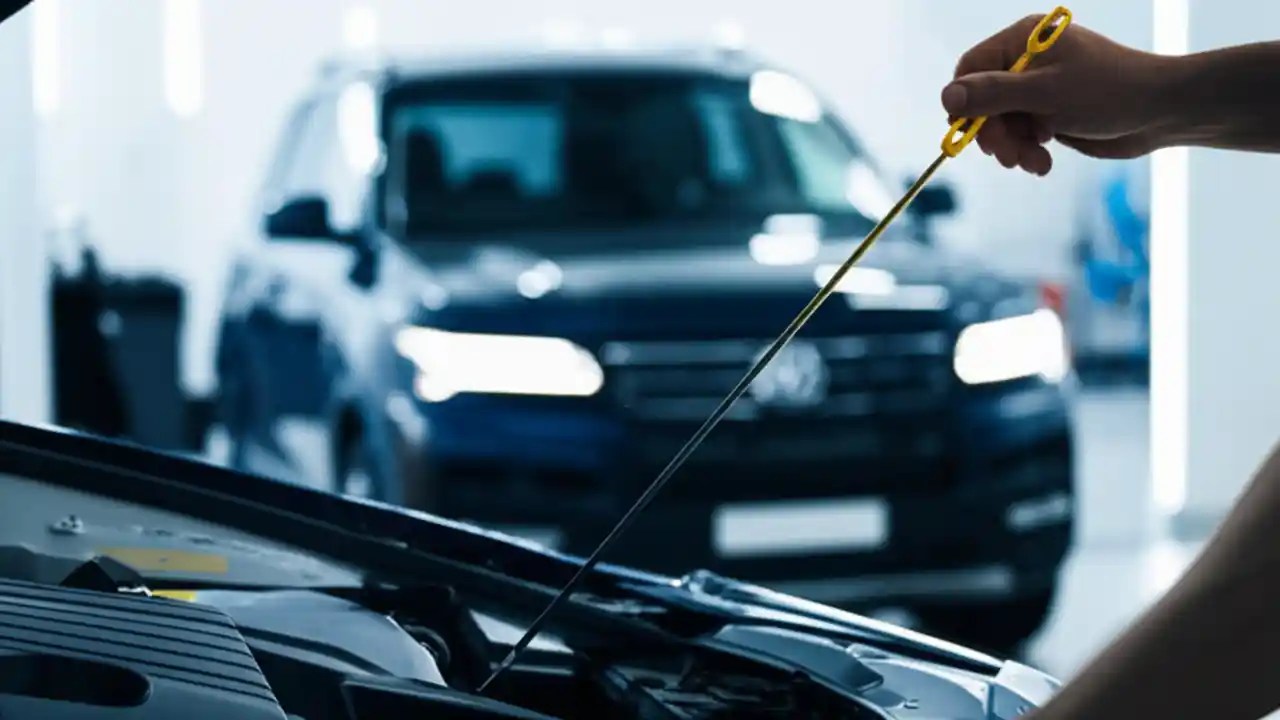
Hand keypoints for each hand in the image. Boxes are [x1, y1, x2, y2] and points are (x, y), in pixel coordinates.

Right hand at [942, 15, 1171, 173]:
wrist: (1160, 112)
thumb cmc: (1109, 91)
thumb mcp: (1046, 93)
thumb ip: (994, 94)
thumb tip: (946, 96)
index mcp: (1024, 40)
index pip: (971, 70)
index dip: (965, 104)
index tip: (969, 134)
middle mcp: (1027, 61)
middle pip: (984, 101)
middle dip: (996, 133)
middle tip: (1010, 157)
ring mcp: (1039, 88)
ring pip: (1002, 124)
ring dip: (1014, 148)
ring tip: (1034, 162)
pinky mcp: (1050, 112)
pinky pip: (1021, 135)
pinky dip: (1028, 151)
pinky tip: (1044, 162)